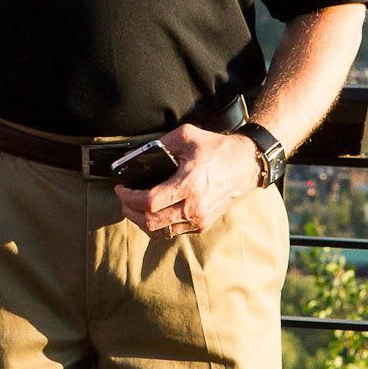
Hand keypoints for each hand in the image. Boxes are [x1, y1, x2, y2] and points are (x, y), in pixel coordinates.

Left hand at [114, 125, 260, 240]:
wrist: (247, 164)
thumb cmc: (218, 148)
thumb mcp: (187, 136)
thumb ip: (160, 144)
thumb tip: (137, 155)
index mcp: (189, 185)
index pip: (149, 202)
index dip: (128, 197)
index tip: (120, 188)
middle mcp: (194, 207)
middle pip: (150, 222)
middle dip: (130, 212)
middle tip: (124, 199)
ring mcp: (199, 219)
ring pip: (160, 232)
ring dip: (141, 222)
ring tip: (134, 208)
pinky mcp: (203, 224)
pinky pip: (173, 232)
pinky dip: (158, 226)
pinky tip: (153, 213)